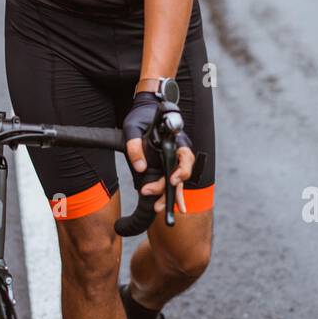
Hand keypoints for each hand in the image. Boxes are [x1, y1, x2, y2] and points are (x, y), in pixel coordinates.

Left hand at [122, 92, 194, 213]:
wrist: (145, 110)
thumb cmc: (140, 117)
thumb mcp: (132, 127)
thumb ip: (135, 146)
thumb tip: (140, 168)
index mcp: (176, 139)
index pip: (185, 157)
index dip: (181, 170)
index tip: (172, 180)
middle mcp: (179, 151)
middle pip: (180, 174)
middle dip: (170, 189)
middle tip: (154, 199)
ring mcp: (174, 159)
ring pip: (177, 181)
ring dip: (170, 196)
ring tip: (160, 209)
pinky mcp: (168, 165)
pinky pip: (173, 182)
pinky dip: (173, 196)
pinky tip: (173, 209)